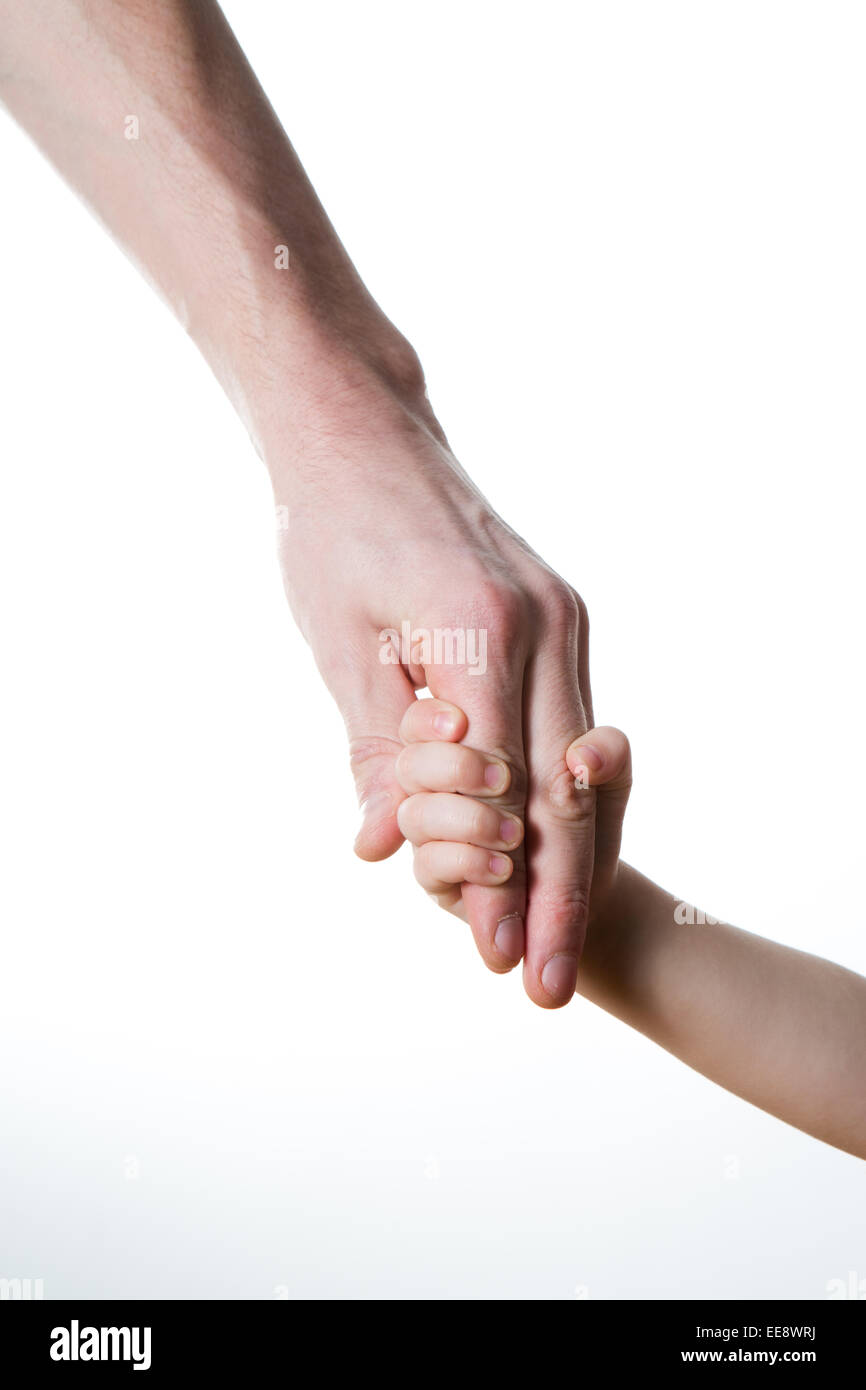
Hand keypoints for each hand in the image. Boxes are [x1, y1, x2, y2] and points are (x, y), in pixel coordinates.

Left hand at [275, 385, 606, 1006]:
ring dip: (567, 861)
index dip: (496, 881)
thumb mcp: (338, 648)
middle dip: (554, 897)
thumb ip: (376, 752)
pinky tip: (554, 855)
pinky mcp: (562, 616)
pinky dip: (560, 799)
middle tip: (544, 985)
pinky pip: (567, 723)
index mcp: (479, 628)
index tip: (489, 957)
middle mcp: (545, 623)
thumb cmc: (330, 534)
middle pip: (561, 791)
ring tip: (554, 943)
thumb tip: (386, 848)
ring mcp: (565, 616)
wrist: (364, 435)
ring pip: (577, 765)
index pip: (499, 786)